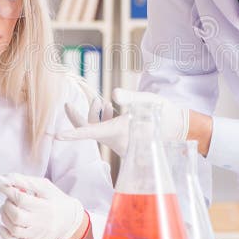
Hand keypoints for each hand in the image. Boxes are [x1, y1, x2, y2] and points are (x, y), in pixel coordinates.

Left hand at [0, 172, 85, 238]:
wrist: (68, 219)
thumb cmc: (54, 199)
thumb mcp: (44, 185)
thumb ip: (24, 181)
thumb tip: (4, 179)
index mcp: (47, 205)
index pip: (22, 199)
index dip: (8, 191)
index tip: (0, 184)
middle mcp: (44, 222)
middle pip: (17, 216)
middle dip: (7, 205)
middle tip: (9, 199)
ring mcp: (39, 235)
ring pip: (15, 230)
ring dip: (4, 217)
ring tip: (6, 209)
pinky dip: (5, 236)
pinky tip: (2, 227)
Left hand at [58, 88, 188, 155]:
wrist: (181, 129)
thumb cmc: (165, 114)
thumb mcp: (148, 101)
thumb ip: (129, 97)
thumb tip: (113, 94)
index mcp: (119, 132)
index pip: (90, 132)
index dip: (73, 133)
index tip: (57, 135)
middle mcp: (117, 142)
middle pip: (90, 130)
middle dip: (84, 115)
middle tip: (76, 102)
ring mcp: (120, 144)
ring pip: (99, 130)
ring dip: (98, 116)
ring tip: (105, 102)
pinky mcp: (124, 143)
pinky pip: (107, 132)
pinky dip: (106, 120)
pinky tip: (112, 110)